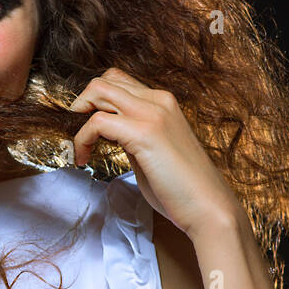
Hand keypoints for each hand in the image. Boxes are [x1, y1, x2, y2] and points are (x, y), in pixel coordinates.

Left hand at [69, 67, 242, 237]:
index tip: (87, 127)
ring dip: (79, 120)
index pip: (119, 82)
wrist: (209, 208)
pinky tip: (84, 160)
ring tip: (81, 149)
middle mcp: (159, 101)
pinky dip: (82, 140)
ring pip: (98, 91)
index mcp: (163, 103)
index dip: (95, 100)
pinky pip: (97, 122)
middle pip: (105, 80)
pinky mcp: (144, 133)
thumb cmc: (183, 188)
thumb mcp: (154, 151)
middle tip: (79, 136)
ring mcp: (153, 114)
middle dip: (82, 105)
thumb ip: (134, 135)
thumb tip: (110, 133)